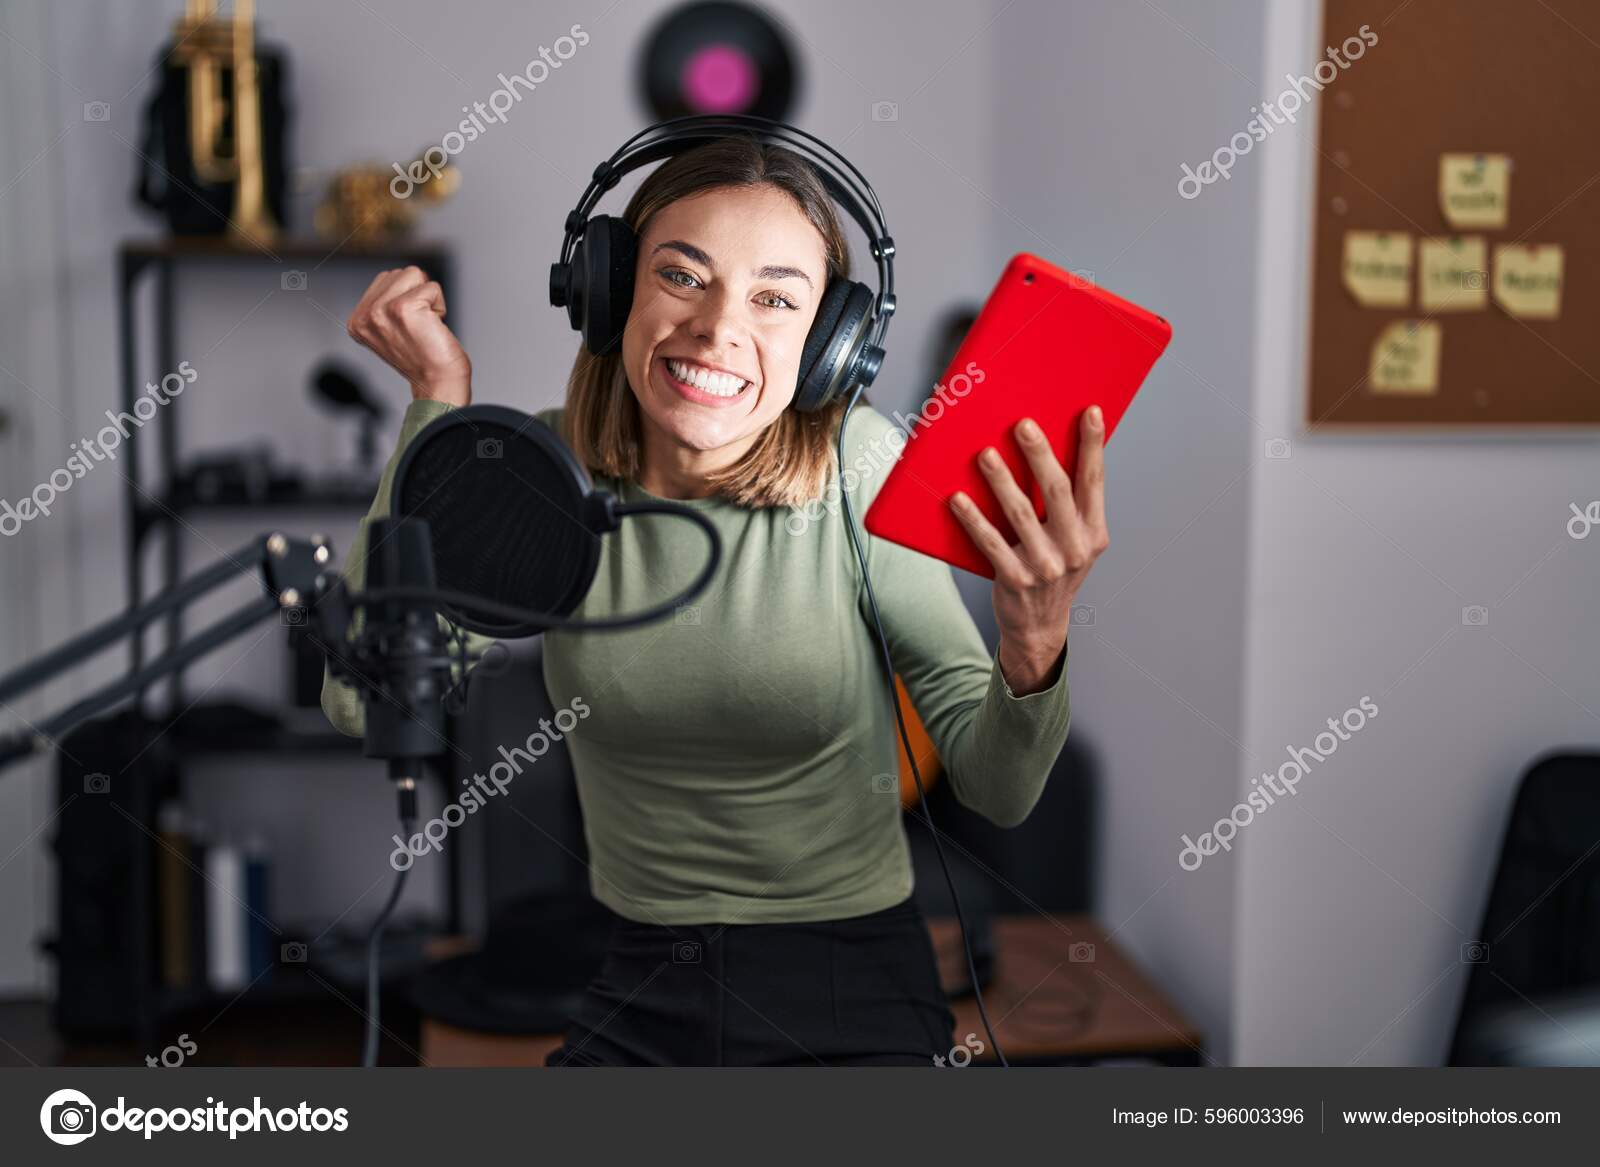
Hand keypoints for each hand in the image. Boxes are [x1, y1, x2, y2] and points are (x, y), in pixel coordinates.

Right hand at [346, 266, 471, 405]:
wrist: (438, 383)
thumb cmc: (423, 359)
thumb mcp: (391, 330)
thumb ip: (384, 304)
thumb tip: (397, 276)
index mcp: (357, 321)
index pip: (386, 278)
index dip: (408, 297)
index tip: (409, 328)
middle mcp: (364, 316)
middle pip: (400, 273)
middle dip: (418, 295)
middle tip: (420, 327)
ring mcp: (380, 311)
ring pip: (414, 274)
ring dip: (429, 299)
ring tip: (426, 325)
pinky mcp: (402, 308)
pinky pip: (432, 287)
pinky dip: (440, 305)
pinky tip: (433, 327)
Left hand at [949, 407, 1109, 694]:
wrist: (1039, 628)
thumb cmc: (1054, 572)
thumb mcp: (1075, 542)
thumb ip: (1070, 506)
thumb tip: (1050, 451)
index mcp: (1093, 532)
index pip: (1095, 480)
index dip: (1093, 445)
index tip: (1090, 412)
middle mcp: (1073, 548)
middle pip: (1057, 490)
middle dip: (1039, 454)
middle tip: (1023, 425)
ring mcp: (1045, 566)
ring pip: (1021, 514)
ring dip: (1001, 481)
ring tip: (986, 454)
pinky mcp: (1015, 579)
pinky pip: (990, 543)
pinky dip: (973, 520)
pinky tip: (958, 499)